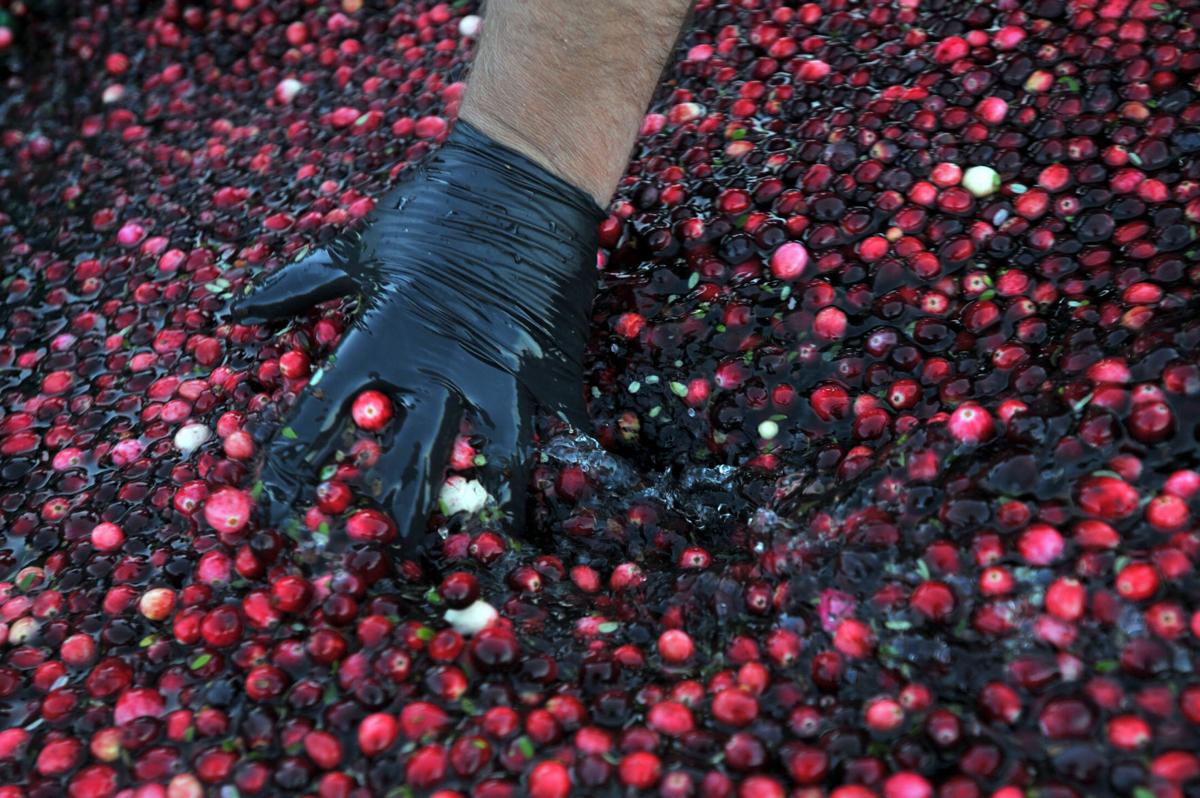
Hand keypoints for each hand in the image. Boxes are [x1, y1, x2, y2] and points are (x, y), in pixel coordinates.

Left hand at [232, 121, 602, 550]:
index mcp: (382, 339)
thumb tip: (235, 312)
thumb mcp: (357, 248)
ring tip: (483, 559)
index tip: (278, 515)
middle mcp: (441, 369)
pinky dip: (566, 479)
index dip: (294, 472)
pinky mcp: (559, 370)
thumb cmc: (435, 211)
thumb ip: (299, 288)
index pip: (320, 419)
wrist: (523, 177)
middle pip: (409, 464)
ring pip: (498, 467)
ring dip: (488, 515)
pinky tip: (568, 518)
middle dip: (394, 519)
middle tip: (385, 561)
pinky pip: (564, 438)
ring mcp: (506, 373)